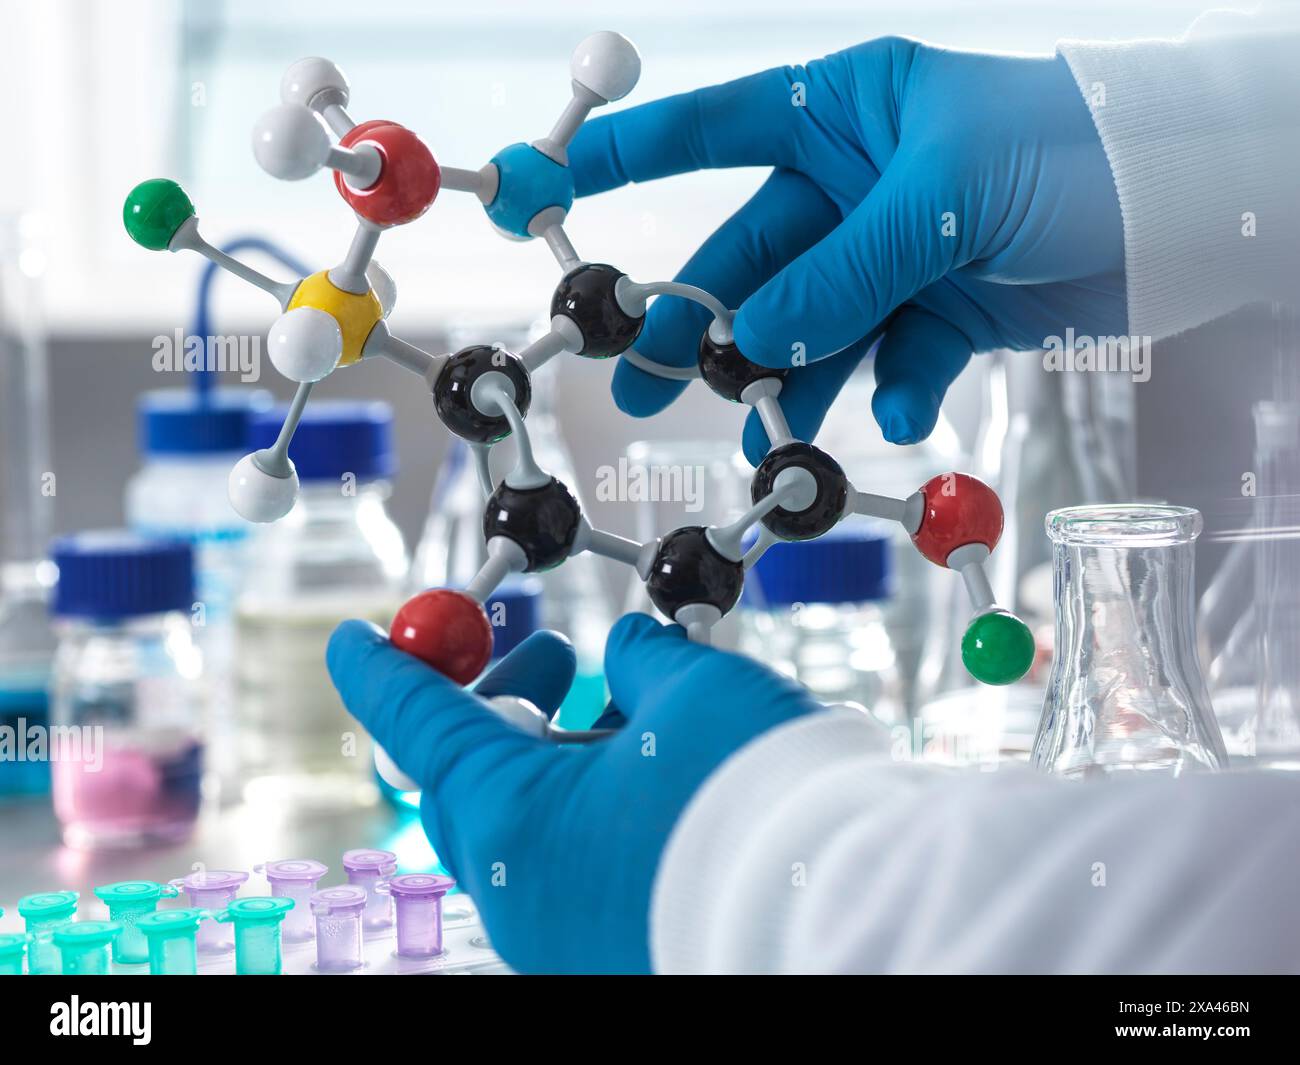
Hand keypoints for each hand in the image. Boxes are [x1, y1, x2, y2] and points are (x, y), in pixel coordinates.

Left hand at [326, 613, 822, 972]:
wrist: (849, 919)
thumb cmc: (759, 798)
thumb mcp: (694, 693)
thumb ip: (641, 662)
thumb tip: (624, 654)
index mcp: (510, 818)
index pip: (418, 725)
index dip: (383, 670)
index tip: (353, 638)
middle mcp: (518, 889)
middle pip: (471, 778)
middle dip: (500, 704)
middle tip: (546, 657)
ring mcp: (561, 932)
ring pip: (527, 824)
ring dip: (559, 754)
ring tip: (624, 709)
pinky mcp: (607, 950)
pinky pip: (573, 866)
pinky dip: (592, 807)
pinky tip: (654, 772)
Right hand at [568, 38, 1124, 462]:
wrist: (1186, 213)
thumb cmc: (1068, 152)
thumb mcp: (942, 199)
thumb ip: (842, 274)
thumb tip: (755, 344)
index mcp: (843, 115)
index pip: (711, 131)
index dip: (626, 160)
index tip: (547, 188)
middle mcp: (854, 187)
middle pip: (751, 262)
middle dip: (700, 327)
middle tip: (650, 384)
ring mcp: (892, 257)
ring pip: (811, 331)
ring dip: (787, 387)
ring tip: (767, 448)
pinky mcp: (937, 316)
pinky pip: (889, 363)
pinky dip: (887, 396)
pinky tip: (895, 416)